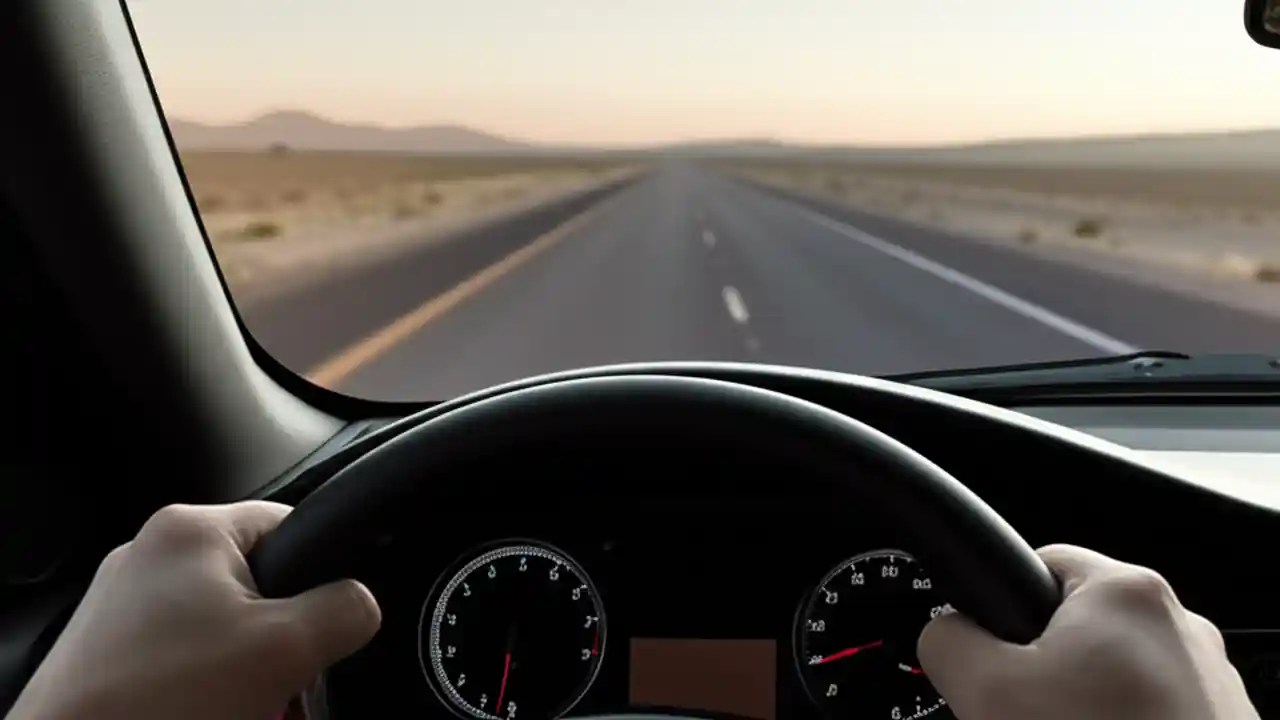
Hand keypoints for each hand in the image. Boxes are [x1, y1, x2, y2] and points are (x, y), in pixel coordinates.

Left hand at [7, 502, 380, 719]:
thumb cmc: (159, 703)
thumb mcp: (286, 649)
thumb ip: (345, 611)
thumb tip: (361, 605)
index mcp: (190, 529)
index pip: (292, 525)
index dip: (322, 577)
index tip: (322, 628)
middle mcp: (150, 557)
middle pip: (260, 589)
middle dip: (284, 644)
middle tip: (286, 685)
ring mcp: (125, 609)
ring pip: (226, 633)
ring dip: (253, 674)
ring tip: (253, 711)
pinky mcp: (113, 656)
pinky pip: (190, 662)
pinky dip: (214, 691)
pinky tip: (223, 716)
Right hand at [918, 544, 1257, 719]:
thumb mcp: (985, 690)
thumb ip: (947, 640)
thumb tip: (944, 633)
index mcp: (1126, 591)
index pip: (1037, 564)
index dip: (1001, 613)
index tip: (998, 662)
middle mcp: (1180, 626)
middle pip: (1074, 629)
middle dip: (1044, 673)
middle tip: (1030, 716)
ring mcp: (1208, 680)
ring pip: (1111, 677)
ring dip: (1082, 706)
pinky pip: (1145, 712)